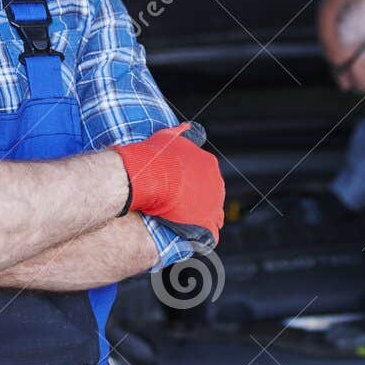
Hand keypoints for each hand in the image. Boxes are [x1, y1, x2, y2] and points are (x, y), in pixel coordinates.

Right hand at [113, 123, 224, 244]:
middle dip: (197, 201)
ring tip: (182, 223)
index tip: (179, 188)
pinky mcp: (207, 225)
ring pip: (212, 216)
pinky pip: (209, 236)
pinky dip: (200, 238)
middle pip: (210, 196)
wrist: (148, 178)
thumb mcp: (168, 137)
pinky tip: (189, 238)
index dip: (192, 184)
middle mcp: (216, 184)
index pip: (205, 176)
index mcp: (209, 164)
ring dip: (200, 219)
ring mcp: (214, 205)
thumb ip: (181, 133)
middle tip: (178, 207)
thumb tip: (188, 127)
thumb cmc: (154, 157)